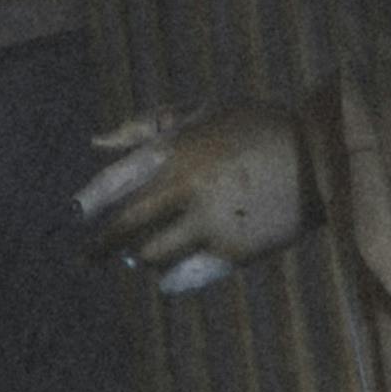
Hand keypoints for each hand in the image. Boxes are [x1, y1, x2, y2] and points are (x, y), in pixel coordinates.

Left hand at [81, 105, 311, 288]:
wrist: (319, 157)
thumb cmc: (254, 126)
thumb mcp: (202, 112)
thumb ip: (147, 126)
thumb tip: (96, 141)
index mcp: (176, 151)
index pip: (116, 182)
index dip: (89, 201)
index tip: (72, 215)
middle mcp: (186, 189)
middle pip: (127, 227)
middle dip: (101, 245)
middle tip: (86, 258)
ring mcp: (210, 223)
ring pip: (156, 255)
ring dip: (142, 259)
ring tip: (138, 259)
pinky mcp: (234, 251)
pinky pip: (189, 275)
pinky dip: (173, 279)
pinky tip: (166, 279)